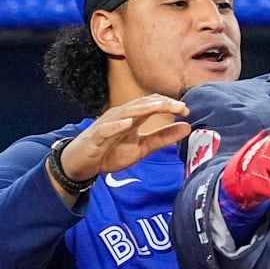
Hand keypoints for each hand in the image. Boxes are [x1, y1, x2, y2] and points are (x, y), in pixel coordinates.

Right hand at [51, 94, 190, 196]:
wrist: (82, 164)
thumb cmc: (110, 152)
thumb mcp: (142, 147)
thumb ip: (163, 138)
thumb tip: (187, 127)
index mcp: (133, 117)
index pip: (152, 104)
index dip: (169, 105)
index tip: (187, 110)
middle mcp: (121, 116)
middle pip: (142, 105)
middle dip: (162, 104)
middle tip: (181, 106)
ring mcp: (107, 125)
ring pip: (126, 113)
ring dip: (144, 109)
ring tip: (160, 107)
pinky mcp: (96, 137)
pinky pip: (106, 130)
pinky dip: (117, 126)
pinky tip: (128, 124)